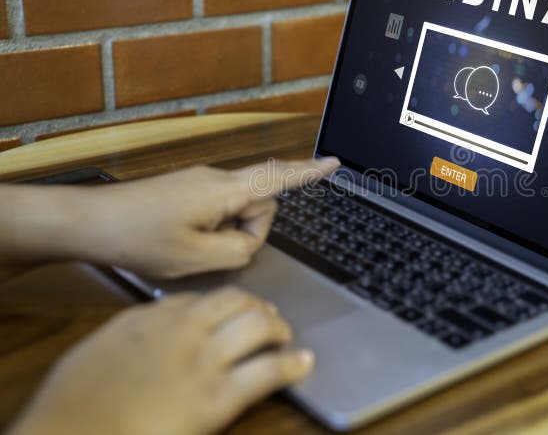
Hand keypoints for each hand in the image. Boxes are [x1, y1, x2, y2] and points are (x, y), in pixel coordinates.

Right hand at [11, 287, 312, 434]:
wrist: (73, 434)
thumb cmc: (70, 406)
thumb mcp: (92, 355)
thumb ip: (125, 339)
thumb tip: (142, 337)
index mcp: (147, 319)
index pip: (194, 299)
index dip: (218, 304)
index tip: (227, 309)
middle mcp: (181, 330)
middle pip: (233, 302)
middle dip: (254, 306)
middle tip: (266, 314)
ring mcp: (203, 361)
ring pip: (257, 325)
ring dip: (276, 327)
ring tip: (284, 334)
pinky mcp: (218, 397)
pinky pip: (267, 371)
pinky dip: (291, 364)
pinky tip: (303, 363)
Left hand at [87, 157, 339, 277]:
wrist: (89, 223)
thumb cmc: (137, 238)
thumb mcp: (195, 258)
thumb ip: (238, 250)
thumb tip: (250, 242)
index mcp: (222, 190)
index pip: (277, 177)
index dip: (308, 172)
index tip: (333, 163)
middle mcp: (215, 179)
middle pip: (259, 202)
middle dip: (250, 231)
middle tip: (214, 252)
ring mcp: (200, 184)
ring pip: (238, 209)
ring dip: (228, 234)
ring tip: (191, 248)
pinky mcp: (188, 192)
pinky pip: (218, 210)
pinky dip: (213, 229)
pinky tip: (184, 242)